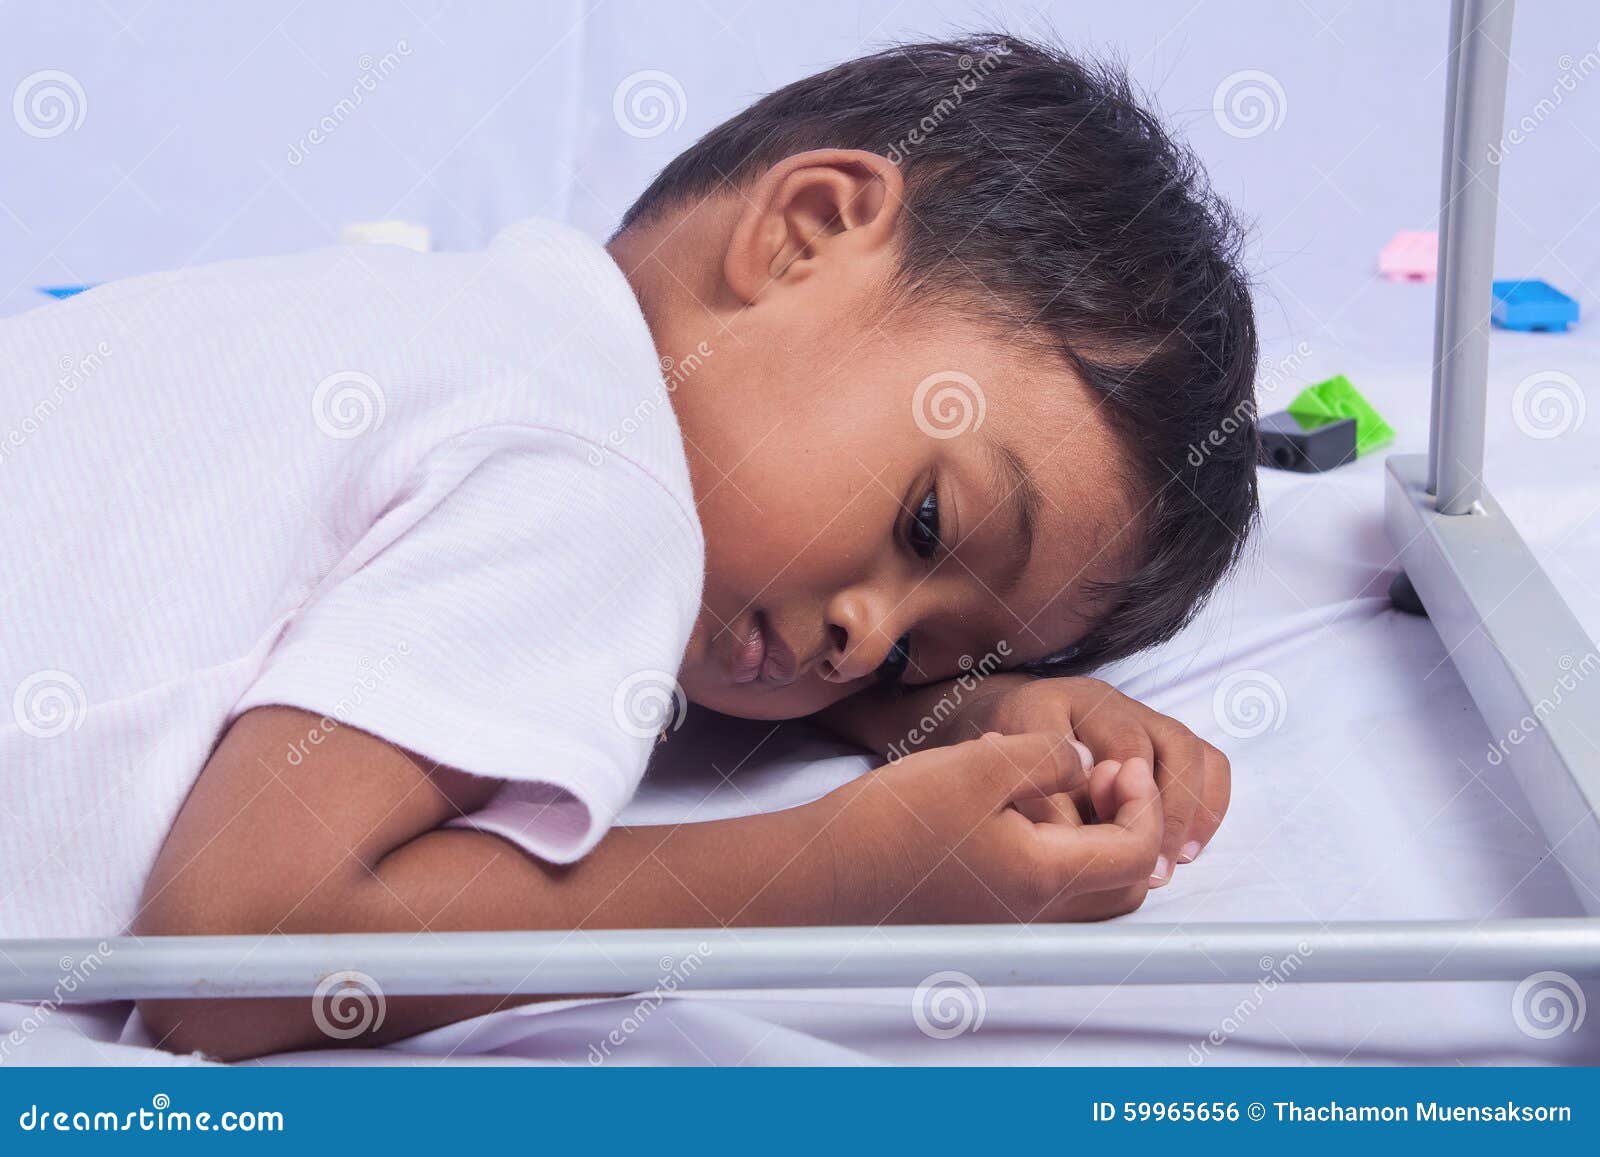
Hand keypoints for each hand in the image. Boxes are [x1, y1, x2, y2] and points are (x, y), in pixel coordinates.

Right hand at [826, 730, 1162, 922]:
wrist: (824, 873)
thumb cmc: (893, 822)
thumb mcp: (979, 764)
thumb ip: (1047, 758)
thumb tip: (1084, 763)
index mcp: (1044, 877)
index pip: (1137, 852)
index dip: (1143, 803)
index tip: (1118, 761)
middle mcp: (1034, 913)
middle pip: (1125, 886)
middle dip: (1133, 827)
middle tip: (1106, 777)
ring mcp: (1007, 921)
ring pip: (1090, 895)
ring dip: (1098, 843)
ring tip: (1068, 789)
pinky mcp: (981, 916)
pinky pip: (1048, 894)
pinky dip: (1061, 855)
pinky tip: (1018, 810)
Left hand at [963, 677, 1230, 886]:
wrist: (1008, 733)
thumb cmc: (1000, 766)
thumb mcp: (994, 779)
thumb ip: (1030, 804)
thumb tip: (1073, 839)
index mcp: (1046, 704)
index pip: (1078, 755)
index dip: (1082, 811)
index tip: (1081, 853)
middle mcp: (1098, 700)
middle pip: (1137, 749)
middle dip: (1141, 813)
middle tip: (1138, 870)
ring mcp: (1138, 712)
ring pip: (1182, 750)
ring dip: (1179, 813)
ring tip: (1164, 865)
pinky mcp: (1166, 736)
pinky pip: (1209, 761)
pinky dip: (1208, 805)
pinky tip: (1186, 850)